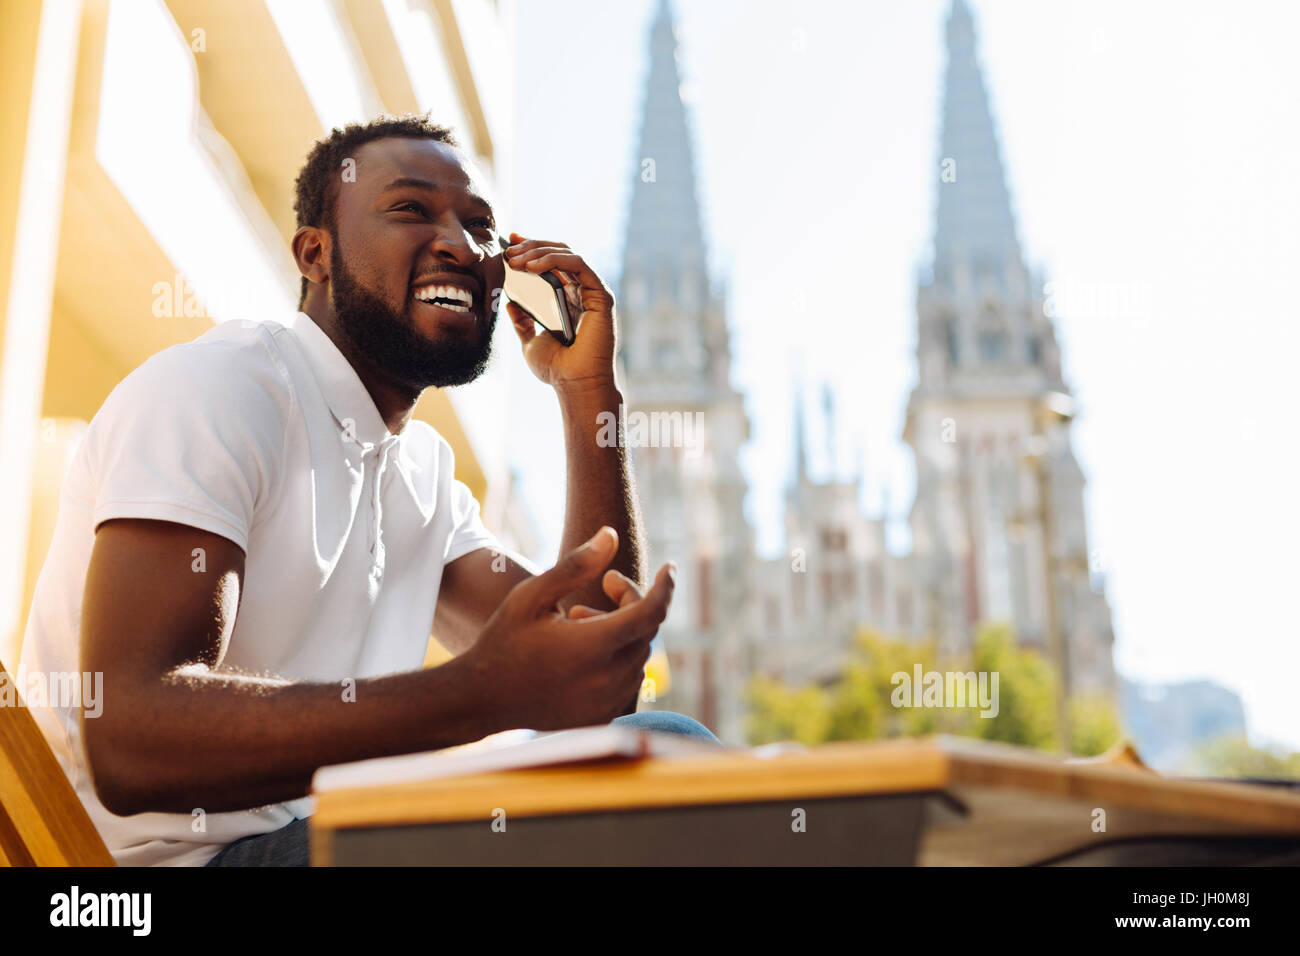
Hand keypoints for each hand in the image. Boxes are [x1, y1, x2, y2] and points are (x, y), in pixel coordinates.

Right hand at [465, 527, 675, 730]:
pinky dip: (617, 658)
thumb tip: (611, 535)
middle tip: (593, 592)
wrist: (482, 699)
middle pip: (645, 629)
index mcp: (594, 645)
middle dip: (628, 603)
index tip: (669, 567)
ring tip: (577, 622)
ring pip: (638, 655)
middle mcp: (608, 678)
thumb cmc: (504, 640)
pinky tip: (581, 653)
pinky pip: (628, 679)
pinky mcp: (603, 715)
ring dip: (620, 631)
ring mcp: (608, 701)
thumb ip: (576, 566)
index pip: (651, 611)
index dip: (665, 586)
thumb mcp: (533, 596)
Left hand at [502, 233, 617, 395]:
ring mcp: (593, 293)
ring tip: (515, 259)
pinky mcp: (601, 295)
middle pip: (559, 254)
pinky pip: (579, 265)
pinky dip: (555, 260)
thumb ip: (523, 323)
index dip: (532, 249)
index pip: (552, 264)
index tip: (509, 243)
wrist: (574, 384)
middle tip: (509, 250)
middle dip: (532, 246)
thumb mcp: (531, 341)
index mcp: (569, 300)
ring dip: (538, 252)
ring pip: (568, 255)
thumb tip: (510, 303)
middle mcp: (582, 293)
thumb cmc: (557, 369)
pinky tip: (533, 266)